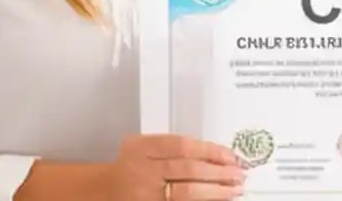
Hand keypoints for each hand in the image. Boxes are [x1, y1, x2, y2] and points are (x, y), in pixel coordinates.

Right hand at [107, 134, 244, 200]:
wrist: (103, 190)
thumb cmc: (129, 166)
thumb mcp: (143, 146)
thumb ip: (172, 147)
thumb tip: (214, 155)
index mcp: (143, 149)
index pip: (182, 146)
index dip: (210, 151)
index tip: (230, 156)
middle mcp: (144, 171)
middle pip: (188, 170)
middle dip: (218, 172)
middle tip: (238, 174)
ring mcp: (147, 194)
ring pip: (186, 193)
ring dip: (215, 191)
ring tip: (233, 190)